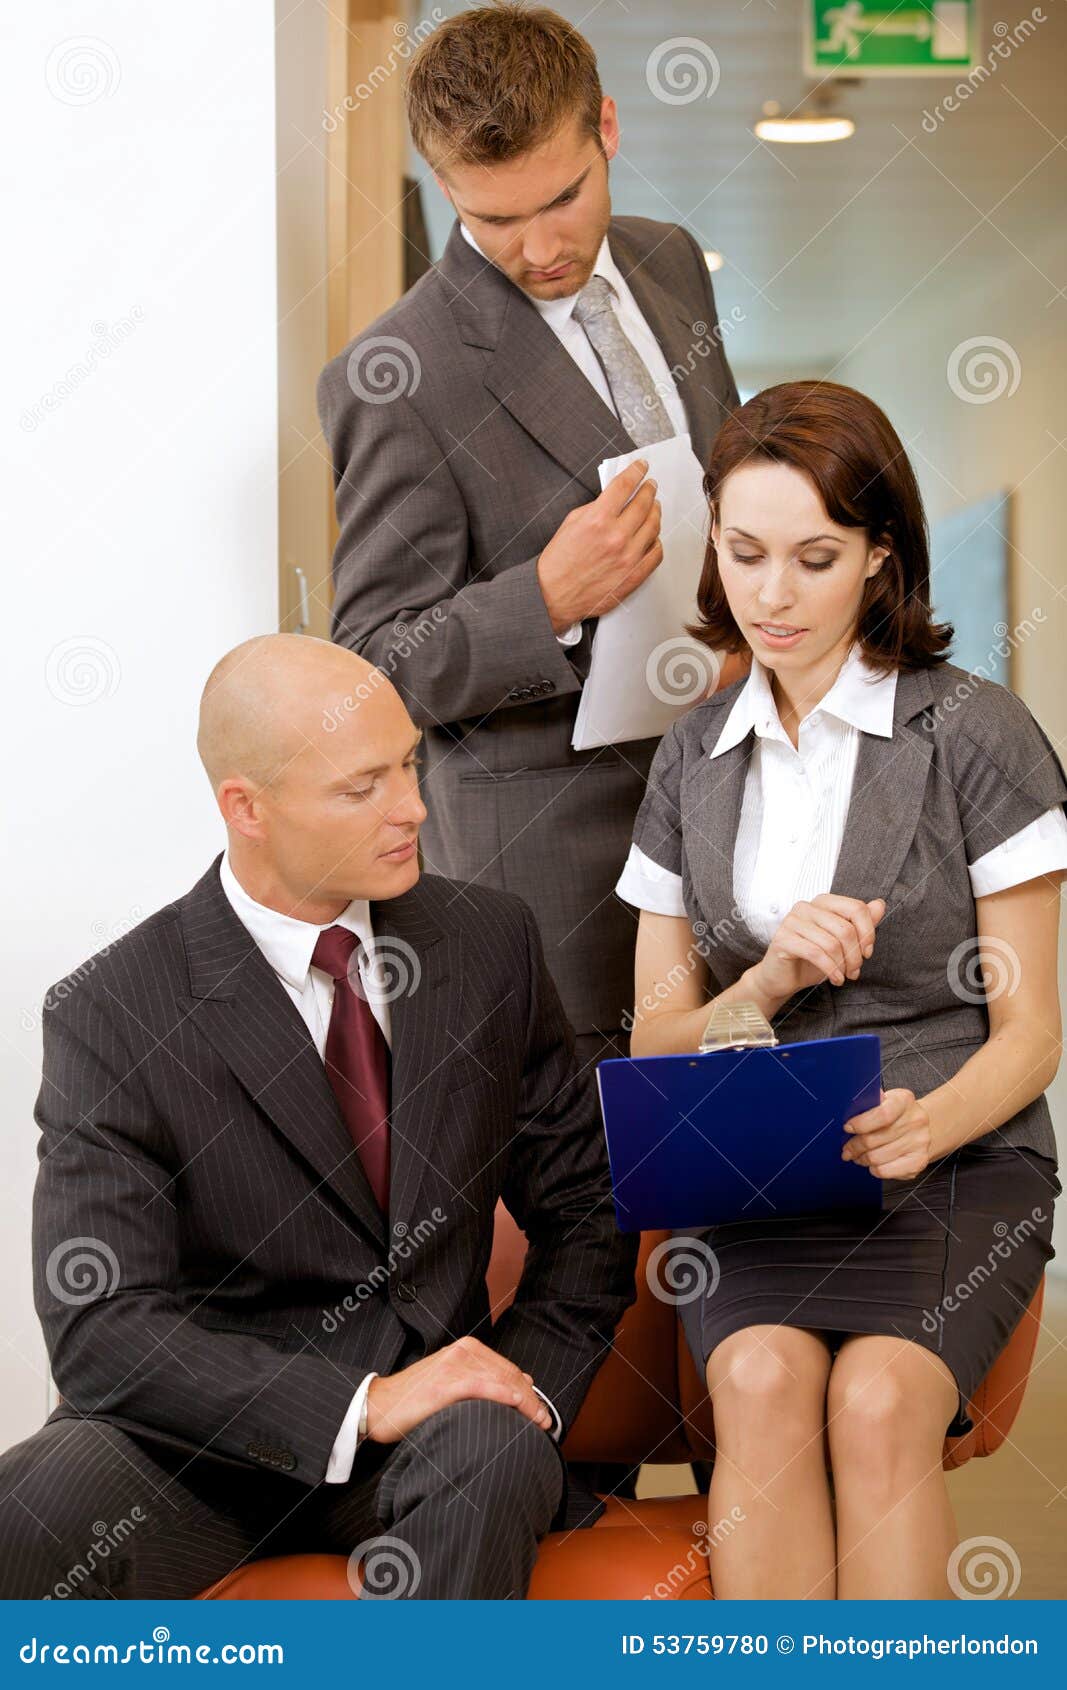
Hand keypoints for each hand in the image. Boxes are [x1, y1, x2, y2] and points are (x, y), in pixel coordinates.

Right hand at [364, 1335, 553, 1443]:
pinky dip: (502, 1395)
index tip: (542, 1414)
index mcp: (467, 1349)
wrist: (379, 1405)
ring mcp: (454, 1365)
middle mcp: (464, 1351)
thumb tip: (518, 1391)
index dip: (530, 1392)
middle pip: (510, 1375)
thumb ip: (481, 1382)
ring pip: (501, 1381)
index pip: (509, 1370)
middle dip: (532, 1400)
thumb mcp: (452, 1384)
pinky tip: (517, 1405)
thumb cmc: (415, 1399)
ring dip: (525, 1402)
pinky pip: (482, 1387)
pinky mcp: (445, 1383)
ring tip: (538, 1423)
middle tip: (546, 1423)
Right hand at [536, 459, 661, 631]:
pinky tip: (652, 537)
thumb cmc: (558, 562)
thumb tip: (616, 498)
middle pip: (644, 503)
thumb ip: (596, 508)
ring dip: (655, 512)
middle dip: (649, 490)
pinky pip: (656, 553)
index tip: (642, 466)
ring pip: (654, 526)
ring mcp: (629, 557)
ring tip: (653, 508)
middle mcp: (616, 536)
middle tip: (650, 485)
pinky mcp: (634, 575)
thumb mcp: (571, 523)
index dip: (636, 471)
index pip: (625, 486)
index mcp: (598, 519)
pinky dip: (656, 541)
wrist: (553, 596)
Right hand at [748, 894, 885, 1012]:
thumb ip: (860, 922)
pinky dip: (830, 969)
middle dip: (855, 955)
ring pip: (832, 943)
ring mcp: (792, 921)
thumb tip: (879, 905)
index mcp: (822, 902)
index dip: (868, 933)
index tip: (867, 952)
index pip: (856, 908)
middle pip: (846, 928)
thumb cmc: (811, 958)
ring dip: (843, 965)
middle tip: (854, 971)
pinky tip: (835, 979)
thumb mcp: (841, 941)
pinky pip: (816, 953)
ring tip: (843, 976)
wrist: (782, 977)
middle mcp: (806, 906)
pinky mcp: (783, 939)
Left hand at [841, 1087, 933, 1180]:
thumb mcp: (885, 1102)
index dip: (861, 1124)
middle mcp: (915, 1121)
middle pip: (874, 1139)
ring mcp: (919, 1142)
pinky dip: (873, 1169)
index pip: (882, 1114)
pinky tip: (872, 1163)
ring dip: (862, 1158)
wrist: (924, 1128)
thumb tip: (850, 1110)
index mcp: (904, 1100)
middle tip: (847, 1148)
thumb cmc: (898, 1115)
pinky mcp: (918, 1161)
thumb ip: (869, 1105)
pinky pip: (885, 1171)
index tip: (848, 1128)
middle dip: (854, 1146)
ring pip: (877, 1157)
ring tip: (857, 1156)